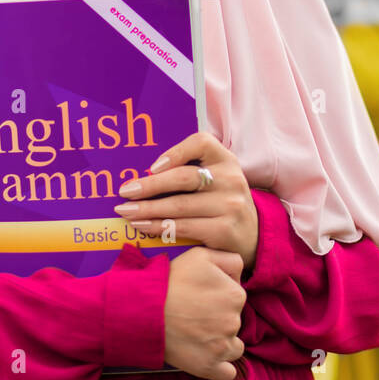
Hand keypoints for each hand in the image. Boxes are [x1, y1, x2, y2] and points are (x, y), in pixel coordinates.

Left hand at [114, 131, 258, 271]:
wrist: (253, 236)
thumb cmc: (221, 202)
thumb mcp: (217, 179)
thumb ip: (189, 170)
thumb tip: (142, 174)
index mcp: (226, 160)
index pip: (201, 143)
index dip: (175, 152)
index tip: (152, 166)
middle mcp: (231, 179)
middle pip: (183, 178)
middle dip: (149, 185)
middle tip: (125, 191)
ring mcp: (230, 206)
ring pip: (179, 206)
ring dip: (147, 209)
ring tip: (126, 211)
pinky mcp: (225, 231)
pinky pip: (184, 227)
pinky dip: (159, 227)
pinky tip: (143, 226)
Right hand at [164, 247, 246, 379]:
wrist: (144, 310)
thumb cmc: (171, 280)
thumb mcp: (201, 255)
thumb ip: (230, 259)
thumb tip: (239, 276)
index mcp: (236, 295)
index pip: (236, 296)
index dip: (219, 294)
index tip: (200, 295)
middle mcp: (234, 322)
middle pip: (234, 321)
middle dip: (219, 318)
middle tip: (193, 313)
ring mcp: (222, 347)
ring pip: (233, 346)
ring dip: (221, 342)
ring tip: (197, 334)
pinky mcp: (209, 367)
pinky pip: (227, 372)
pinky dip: (220, 367)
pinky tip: (207, 356)